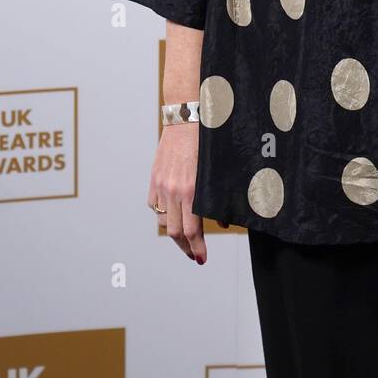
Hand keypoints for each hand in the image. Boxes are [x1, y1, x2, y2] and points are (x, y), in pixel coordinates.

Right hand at [148, 123, 206, 263]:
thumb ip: (217, 198)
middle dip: (186, 248)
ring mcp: (161, 185)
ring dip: (174, 233)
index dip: (197, 249)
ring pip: (163, 220)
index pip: (192, 231)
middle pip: (175, 232)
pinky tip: (172, 214)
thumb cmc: (207, 143)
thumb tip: (223, 222)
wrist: (186, 118)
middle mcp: (173, 191)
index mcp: (191, 191)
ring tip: (185, 238)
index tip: (201, 259)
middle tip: (195, 256)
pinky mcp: (154, 179)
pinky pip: (154, 205)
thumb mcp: (216, 172)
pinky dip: (162, 213)